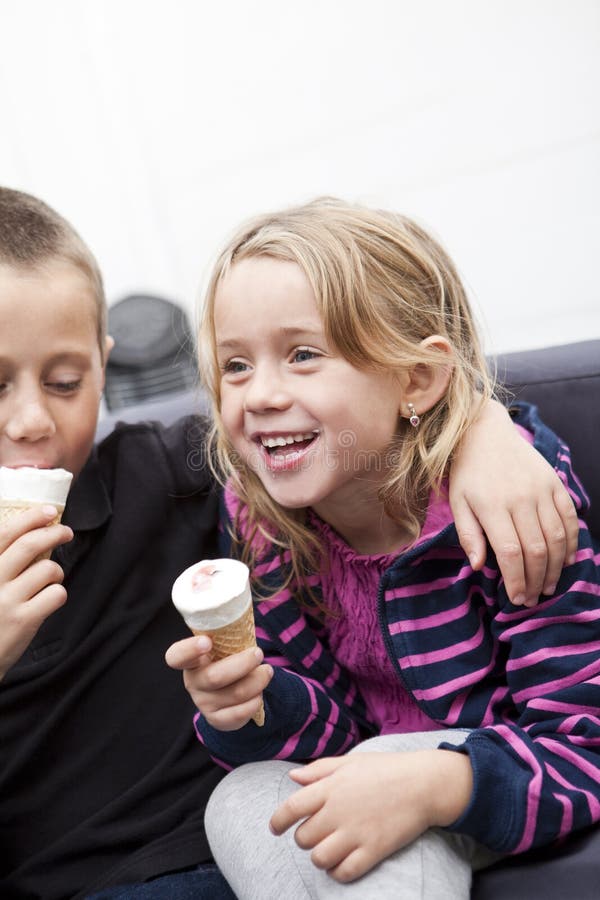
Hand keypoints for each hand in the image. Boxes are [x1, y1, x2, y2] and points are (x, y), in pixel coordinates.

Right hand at [0, 505, 72, 680]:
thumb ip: (2, 561)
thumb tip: (30, 534)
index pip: (5, 533)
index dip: (30, 518)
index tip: (49, 511)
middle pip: (30, 545)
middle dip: (54, 533)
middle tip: (66, 532)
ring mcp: (6, 601)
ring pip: (48, 569)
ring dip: (56, 571)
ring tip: (50, 579)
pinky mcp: (23, 620)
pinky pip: (56, 594)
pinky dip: (57, 594)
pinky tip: (48, 600)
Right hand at [165, 635, 272, 729]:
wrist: (229, 690)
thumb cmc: (226, 658)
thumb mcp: (222, 646)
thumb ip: (225, 636)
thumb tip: (242, 617)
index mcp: (190, 660)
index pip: (177, 656)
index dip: (189, 650)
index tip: (206, 641)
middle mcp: (193, 682)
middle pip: (215, 677)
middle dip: (242, 664)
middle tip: (259, 653)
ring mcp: (203, 702)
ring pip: (234, 694)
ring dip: (257, 681)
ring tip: (267, 671)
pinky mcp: (217, 719)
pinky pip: (239, 714)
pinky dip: (254, 701)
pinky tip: (260, 693)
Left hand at [269, 749, 471, 883]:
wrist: (423, 783)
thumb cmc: (386, 769)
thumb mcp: (350, 761)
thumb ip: (320, 770)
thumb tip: (293, 778)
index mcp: (330, 786)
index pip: (291, 808)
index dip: (278, 821)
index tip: (275, 828)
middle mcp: (338, 811)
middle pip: (304, 837)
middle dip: (304, 838)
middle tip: (315, 834)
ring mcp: (356, 832)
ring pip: (319, 858)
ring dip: (319, 857)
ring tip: (327, 850)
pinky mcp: (373, 849)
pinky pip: (344, 872)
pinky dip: (338, 872)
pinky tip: (342, 863)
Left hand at [450, 399, 577, 605]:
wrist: (484, 433)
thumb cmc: (467, 472)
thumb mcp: (457, 503)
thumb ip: (468, 535)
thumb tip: (478, 566)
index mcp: (492, 506)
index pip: (511, 553)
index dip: (516, 580)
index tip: (516, 598)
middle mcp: (520, 498)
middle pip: (536, 549)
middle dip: (536, 580)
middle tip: (533, 598)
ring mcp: (541, 489)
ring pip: (556, 537)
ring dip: (555, 567)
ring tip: (549, 586)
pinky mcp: (554, 483)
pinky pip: (569, 517)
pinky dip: (571, 542)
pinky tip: (567, 560)